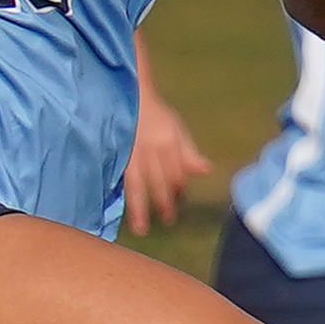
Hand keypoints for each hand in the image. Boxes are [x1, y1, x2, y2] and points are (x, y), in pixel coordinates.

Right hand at [123, 89, 215, 230]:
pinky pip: (123, 180)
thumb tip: (205, 171)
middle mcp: (153, 149)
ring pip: (138, 186)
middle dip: (164, 203)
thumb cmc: (156, 115)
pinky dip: (125, 196)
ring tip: (141, 229)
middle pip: (160, 182)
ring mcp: (134, 153)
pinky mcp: (119, 155)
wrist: (130, 95)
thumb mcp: (176, 128)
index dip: (179, 189)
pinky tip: (124, 209)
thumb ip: (188, 152)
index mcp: (170, 142)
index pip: (177, 173)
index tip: (179, 200)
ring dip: (140, 209)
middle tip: (168, 221)